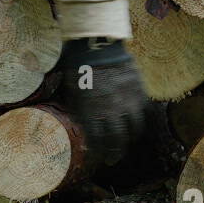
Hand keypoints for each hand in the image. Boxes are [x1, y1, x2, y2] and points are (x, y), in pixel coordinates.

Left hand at [56, 38, 148, 165]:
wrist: (95, 43)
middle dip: (115, 153)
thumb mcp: (66, 88)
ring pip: (134, 129)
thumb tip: (59, 119)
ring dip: (130, 138)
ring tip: (127, 141)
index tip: (96, 157)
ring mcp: (127, 102)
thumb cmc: (75, 64)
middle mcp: (110, 111)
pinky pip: (144, 112)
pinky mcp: (138, 91)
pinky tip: (136, 123)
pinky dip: (140, 119)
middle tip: (113, 159)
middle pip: (117, 140)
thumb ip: (70, 107)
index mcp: (89, 112)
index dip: (97, 152)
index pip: (96, 141)